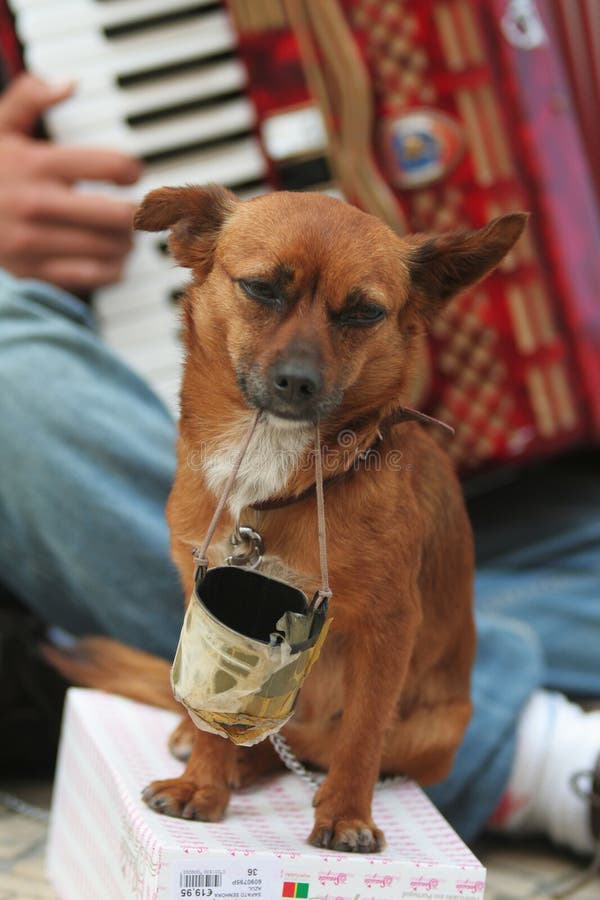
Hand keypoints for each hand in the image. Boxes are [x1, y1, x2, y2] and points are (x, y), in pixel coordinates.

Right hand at [0, 75, 140, 291]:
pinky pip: (91, 276)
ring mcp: (34, 239)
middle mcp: (38, 202)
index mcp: (37, 163)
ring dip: (125, 242)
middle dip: (133, 213)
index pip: (110, 165)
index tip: (130, 173)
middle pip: (117, 214)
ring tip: (123, 235)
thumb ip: (30, 98)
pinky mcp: (33, 269)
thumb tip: (68, 83)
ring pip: (108, 247)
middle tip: (133, 210)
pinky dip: (112, 270)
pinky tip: (113, 260)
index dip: (130, 169)